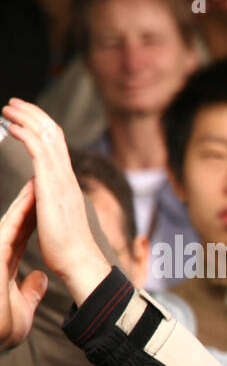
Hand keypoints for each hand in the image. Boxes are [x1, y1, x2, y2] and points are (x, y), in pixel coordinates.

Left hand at [0, 99, 111, 305]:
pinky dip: (26, 134)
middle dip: (33, 114)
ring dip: (26, 118)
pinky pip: (40, 150)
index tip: (24, 117)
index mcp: (67, 182)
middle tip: (14, 104)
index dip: (41, 126)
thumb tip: (41, 192)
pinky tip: (13, 127)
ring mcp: (62, 179)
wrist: (78, 261)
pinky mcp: (52, 185)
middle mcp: (67, 176)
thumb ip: (49, 199)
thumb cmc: (66, 248)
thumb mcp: (56, 216)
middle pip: (54, 133)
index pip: (57, 145)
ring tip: (9, 108)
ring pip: (47, 136)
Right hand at [0, 181, 47, 350]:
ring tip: (37, 181)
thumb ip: (30, 291)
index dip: (34, 217)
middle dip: (29, 202)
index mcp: (5, 264)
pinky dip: (19, 215)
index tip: (46, 201)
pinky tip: (29, 199)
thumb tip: (40, 278)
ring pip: (11, 222)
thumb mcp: (22, 308)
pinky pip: (8, 231)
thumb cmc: (1, 329)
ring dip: (24, 202)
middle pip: (16, 223)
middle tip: (42, 181)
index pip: (22, 235)